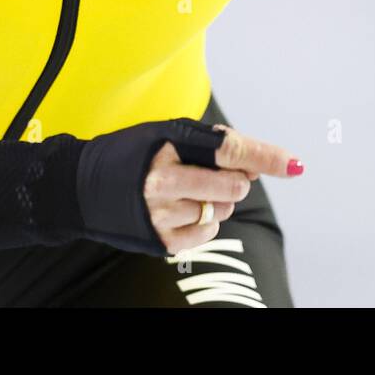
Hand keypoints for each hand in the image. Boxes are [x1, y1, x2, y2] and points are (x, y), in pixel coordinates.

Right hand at [144, 123, 298, 253]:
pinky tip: (182, 210)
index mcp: (168, 146)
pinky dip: (206, 223)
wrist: (79, 187)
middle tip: (209, 175)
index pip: (229, 151)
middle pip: (233, 188)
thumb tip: (254, 170)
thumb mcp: (166, 133)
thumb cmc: (133, 154)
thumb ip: (211, 146)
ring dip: (216, 202)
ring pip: (223, 211)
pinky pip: (208, 234)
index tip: (294, 165)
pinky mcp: (161, 240)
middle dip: (233, 182)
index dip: (265, 157)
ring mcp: (162, 214)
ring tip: (185, 191)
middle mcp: (164, 182)